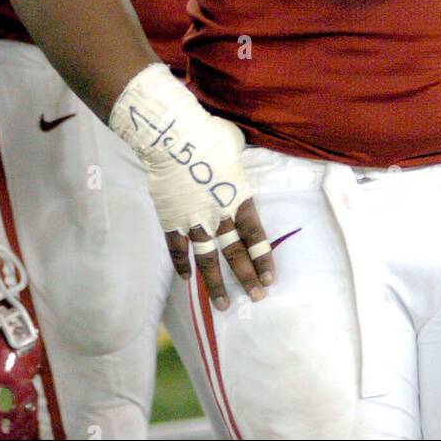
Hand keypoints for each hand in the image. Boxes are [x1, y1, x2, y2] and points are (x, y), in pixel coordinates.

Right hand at [110, 64, 276, 308]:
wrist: (172, 138)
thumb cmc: (208, 135)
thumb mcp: (234, 145)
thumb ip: (235, 161)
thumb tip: (234, 154)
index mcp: (238, 198)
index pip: (255, 236)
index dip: (263, 259)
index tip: (269, 279)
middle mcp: (218, 216)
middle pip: (235, 253)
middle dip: (247, 278)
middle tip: (256, 298)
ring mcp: (193, 221)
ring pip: (207, 260)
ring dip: (216, 284)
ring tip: (223, 305)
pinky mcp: (170, 220)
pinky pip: (177, 248)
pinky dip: (182, 264)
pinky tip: (186, 279)